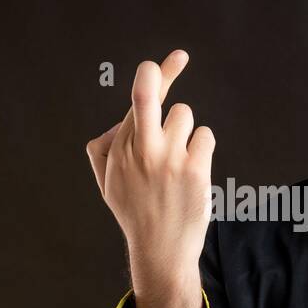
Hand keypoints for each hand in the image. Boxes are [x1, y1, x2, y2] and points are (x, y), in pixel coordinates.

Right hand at [85, 49, 214, 281]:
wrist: (161, 251)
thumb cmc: (136, 213)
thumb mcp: (107, 184)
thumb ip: (103, 150)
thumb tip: (117, 120)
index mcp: (119, 149)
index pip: (138, 102)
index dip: (158, 75)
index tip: (177, 59)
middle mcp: (141, 150)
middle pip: (147, 95)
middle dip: (159, 73)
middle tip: (179, 56)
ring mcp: (168, 160)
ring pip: (184, 115)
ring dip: (185, 131)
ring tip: (178, 160)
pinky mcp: (194, 171)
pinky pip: (204, 136)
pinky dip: (202, 148)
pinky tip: (192, 171)